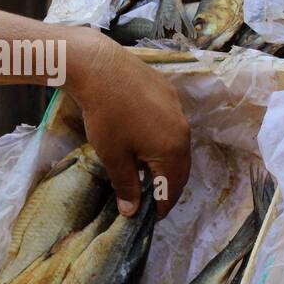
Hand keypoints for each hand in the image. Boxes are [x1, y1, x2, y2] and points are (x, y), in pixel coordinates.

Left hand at [68, 31, 190, 217]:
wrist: (100, 68)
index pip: (173, 187)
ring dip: (165, 160)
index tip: (150, 215)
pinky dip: (161, 138)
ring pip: (176, 144)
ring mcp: (178, 108)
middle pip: (180, 166)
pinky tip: (144, 138)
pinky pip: (170, 123)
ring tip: (147, 169)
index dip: (162, 204)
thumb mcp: (113, 156)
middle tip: (151, 196)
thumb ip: (126, 185)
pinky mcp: (168, 92)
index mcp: (173, 150)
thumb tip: (132, 211)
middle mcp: (183, 129)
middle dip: (167, 184)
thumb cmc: (106, 116)